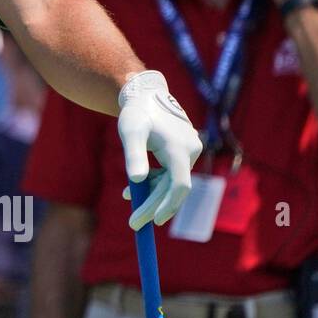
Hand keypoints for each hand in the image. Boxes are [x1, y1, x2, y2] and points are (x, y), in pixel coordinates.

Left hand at [117, 70, 202, 228]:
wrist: (146, 94)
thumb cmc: (136, 112)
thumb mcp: (130, 132)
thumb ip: (134, 156)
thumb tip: (136, 182)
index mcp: (180, 149)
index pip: (179, 186)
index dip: (168, 205)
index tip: (152, 221)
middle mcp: (190, 152)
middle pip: (174, 188)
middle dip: (154, 206)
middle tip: (134, 224)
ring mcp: (189, 152)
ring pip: (172, 182)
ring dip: (153, 194)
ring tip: (127, 196)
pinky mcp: (183, 152)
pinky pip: (171, 174)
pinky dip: (155, 182)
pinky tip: (136, 185)